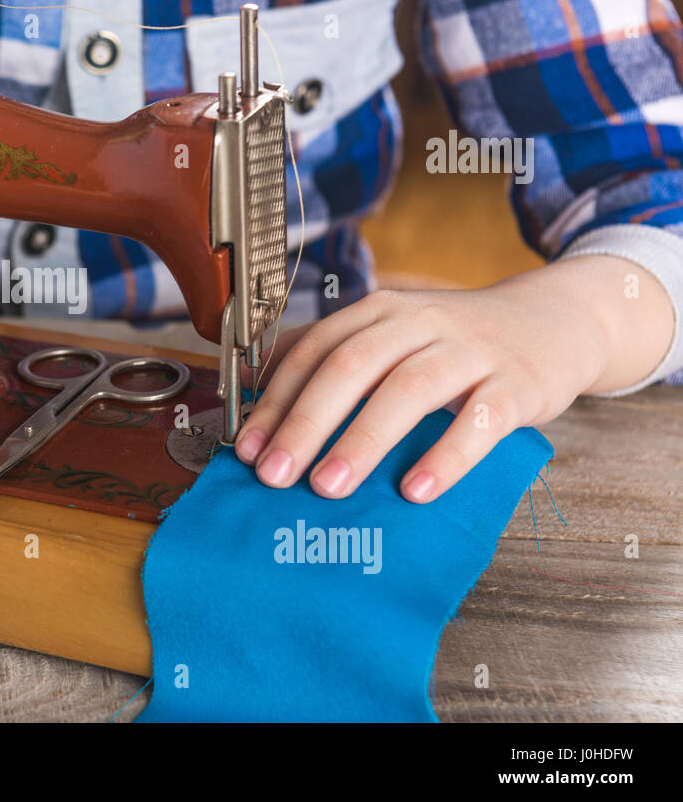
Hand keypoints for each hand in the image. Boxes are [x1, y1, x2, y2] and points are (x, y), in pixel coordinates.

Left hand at [234, 258, 671, 502]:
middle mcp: (418, 322)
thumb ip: (331, 357)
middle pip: (350, 368)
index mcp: (377, 312)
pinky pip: (480, 421)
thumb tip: (256, 394)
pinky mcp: (517, 384)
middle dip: (304, 425)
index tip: (247, 449)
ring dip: (362, 441)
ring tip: (328, 488)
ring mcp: (469, 351)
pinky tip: (416, 490)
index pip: (314, 351)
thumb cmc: (452, 344)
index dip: (276, 400)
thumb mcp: (389, 335)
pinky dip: (446, 456)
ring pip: (408, 390)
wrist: (554, 321)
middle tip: (274, 476)